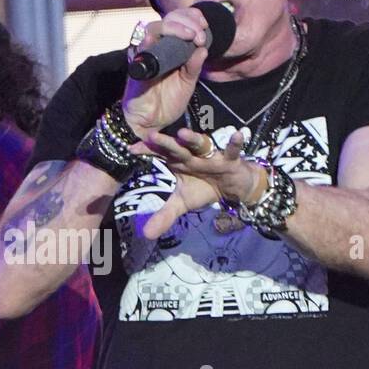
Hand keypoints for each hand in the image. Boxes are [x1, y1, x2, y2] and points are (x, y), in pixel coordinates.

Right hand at [121, 7, 209, 135]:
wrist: (153, 121)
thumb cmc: (169, 100)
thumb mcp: (188, 82)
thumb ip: (194, 66)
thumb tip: (203, 49)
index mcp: (172, 48)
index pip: (179, 21)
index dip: (191, 17)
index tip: (204, 24)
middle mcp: (158, 47)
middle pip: (167, 20)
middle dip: (186, 21)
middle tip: (200, 34)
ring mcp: (146, 54)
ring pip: (153, 28)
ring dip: (173, 28)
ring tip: (190, 36)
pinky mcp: (136, 66)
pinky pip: (139, 50)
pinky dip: (148, 42)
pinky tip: (157, 39)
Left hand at [133, 127, 264, 239]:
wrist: (232, 187)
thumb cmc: (203, 189)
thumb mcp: (183, 203)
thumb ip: (164, 216)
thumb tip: (146, 234)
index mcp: (178, 162)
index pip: (159, 155)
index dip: (146, 152)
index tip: (130, 150)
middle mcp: (192, 155)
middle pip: (177, 148)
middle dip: (166, 143)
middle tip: (152, 136)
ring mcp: (211, 156)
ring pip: (201, 145)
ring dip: (193, 139)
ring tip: (183, 133)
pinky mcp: (230, 160)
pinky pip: (233, 150)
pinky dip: (235, 143)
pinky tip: (238, 134)